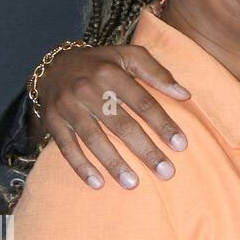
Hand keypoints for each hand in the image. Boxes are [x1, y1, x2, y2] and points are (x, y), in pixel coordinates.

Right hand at [35, 45, 189, 189]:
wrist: (53, 65)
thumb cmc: (102, 63)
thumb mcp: (130, 55)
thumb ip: (158, 73)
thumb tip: (186, 95)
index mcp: (111, 73)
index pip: (142, 102)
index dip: (162, 124)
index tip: (180, 145)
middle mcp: (88, 89)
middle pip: (121, 124)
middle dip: (145, 150)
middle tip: (166, 172)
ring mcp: (68, 107)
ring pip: (94, 139)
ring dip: (114, 163)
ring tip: (133, 183)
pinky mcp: (53, 121)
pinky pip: (67, 147)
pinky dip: (81, 166)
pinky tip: (98, 183)